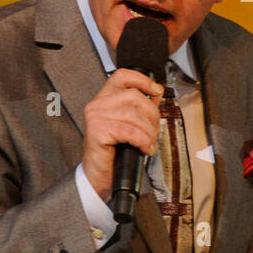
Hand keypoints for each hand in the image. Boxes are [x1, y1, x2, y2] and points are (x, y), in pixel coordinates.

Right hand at [81, 69, 162, 200]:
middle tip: (154, 132)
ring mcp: (95, 116)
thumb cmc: (112, 153)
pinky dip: (143, 141)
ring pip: (135, 116)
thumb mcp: (128, 126)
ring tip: (149, 144)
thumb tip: (155, 96)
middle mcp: (97, 104)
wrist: (98, 176)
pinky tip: (144, 149)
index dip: (143, 80)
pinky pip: (130, 131)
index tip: (157, 91)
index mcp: (104, 99)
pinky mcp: (98, 130)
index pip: (123, 76)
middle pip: (135, 96)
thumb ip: (139, 109)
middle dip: (152, 115)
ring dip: (149, 133)